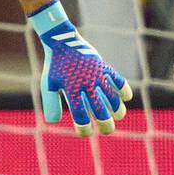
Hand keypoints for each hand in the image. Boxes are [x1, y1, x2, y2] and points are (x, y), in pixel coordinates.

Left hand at [28, 0, 132, 136]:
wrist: (62, 42)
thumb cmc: (55, 66)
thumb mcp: (48, 85)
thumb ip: (51, 104)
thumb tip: (53, 122)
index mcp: (71, 91)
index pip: (81, 117)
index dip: (84, 129)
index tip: (86, 132)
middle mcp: (86, 85)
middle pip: (101, 112)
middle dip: (106, 125)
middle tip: (107, 130)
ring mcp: (97, 76)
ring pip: (114, 99)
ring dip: (117, 111)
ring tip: (116, 115)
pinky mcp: (105, 68)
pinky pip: (119, 81)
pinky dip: (124, 91)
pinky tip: (124, 98)